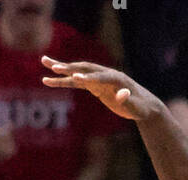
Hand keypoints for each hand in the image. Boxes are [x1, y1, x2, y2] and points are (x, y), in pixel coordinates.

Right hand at [41, 57, 159, 120]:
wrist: (143, 105)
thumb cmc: (141, 107)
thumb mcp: (137, 107)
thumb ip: (128, 101)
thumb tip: (121, 96)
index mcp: (116, 78)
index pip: (99, 77)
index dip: (88, 78)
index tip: (75, 78)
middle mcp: (106, 75)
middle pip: (84, 69)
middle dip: (68, 67)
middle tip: (51, 65)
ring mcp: (99, 79)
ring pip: (77, 73)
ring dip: (61, 69)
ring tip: (44, 63)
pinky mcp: (95, 86)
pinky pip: (77, 83)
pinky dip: (64, 81)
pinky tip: (50, 80)